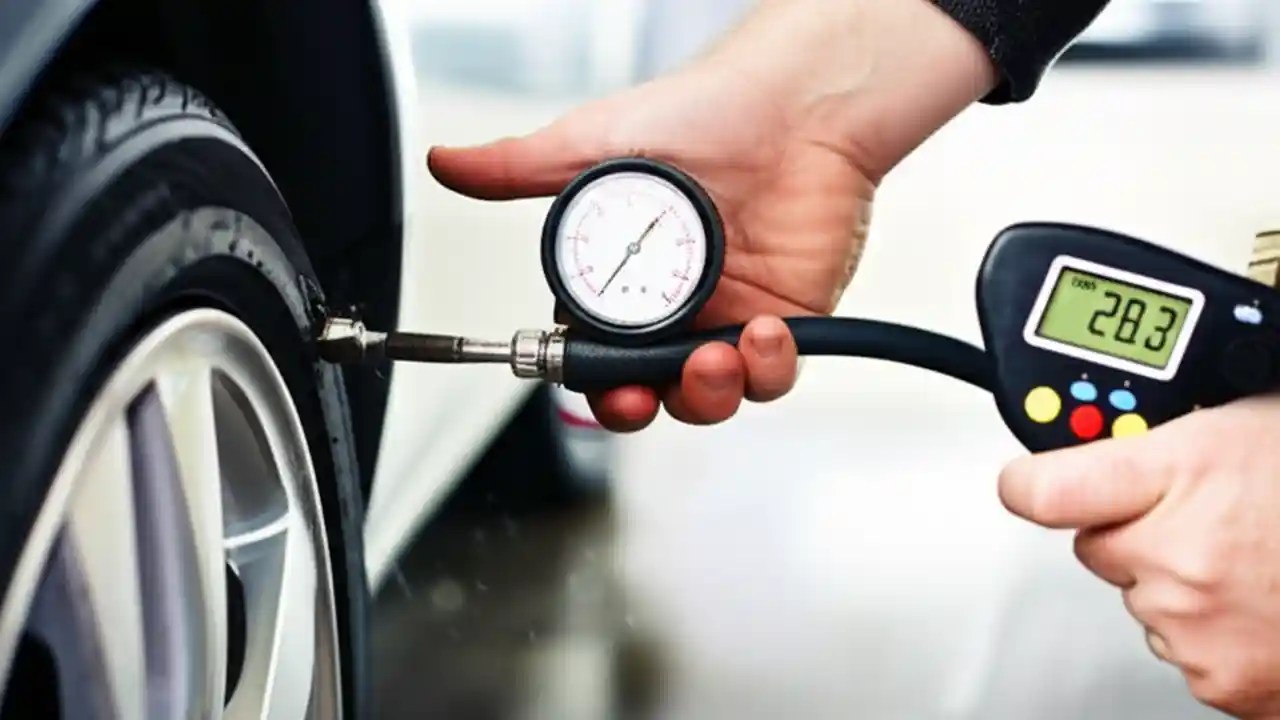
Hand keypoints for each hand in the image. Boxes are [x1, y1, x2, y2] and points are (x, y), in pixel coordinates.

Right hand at [427, 0, 994, 431]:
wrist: (791, 103)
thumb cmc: (702, 114)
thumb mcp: (591, 146)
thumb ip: (517, 168)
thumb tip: (447, 162)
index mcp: (627, 280)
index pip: (596, 352)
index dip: (589, 377)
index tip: (589, 377)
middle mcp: (678, 306)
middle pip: (649, 389)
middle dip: (638, 404)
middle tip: (636, 394)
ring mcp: (732, 314)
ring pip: (710, 394)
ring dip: (705, 393)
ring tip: (710, 358)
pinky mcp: (790, 319)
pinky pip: (773, 373)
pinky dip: (767, 367)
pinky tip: (762, 333)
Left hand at [999, 397, 1279, 718]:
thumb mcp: (1250, 419)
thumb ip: (1173, 431)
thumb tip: (1116, 427)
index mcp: (1184, 472)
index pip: (1044, 488)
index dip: (1030, 481)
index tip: (1026, 482)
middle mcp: (1177, 555)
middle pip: (1097, 544)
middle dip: (1138, 528)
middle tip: (1212, 515)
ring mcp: (1194, 623)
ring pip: (1142, 597)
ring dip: (1180, 581)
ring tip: (1255, 558)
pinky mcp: (1219, 678)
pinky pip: (1184, 647)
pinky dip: (1216, 630)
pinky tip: (1265, 601)